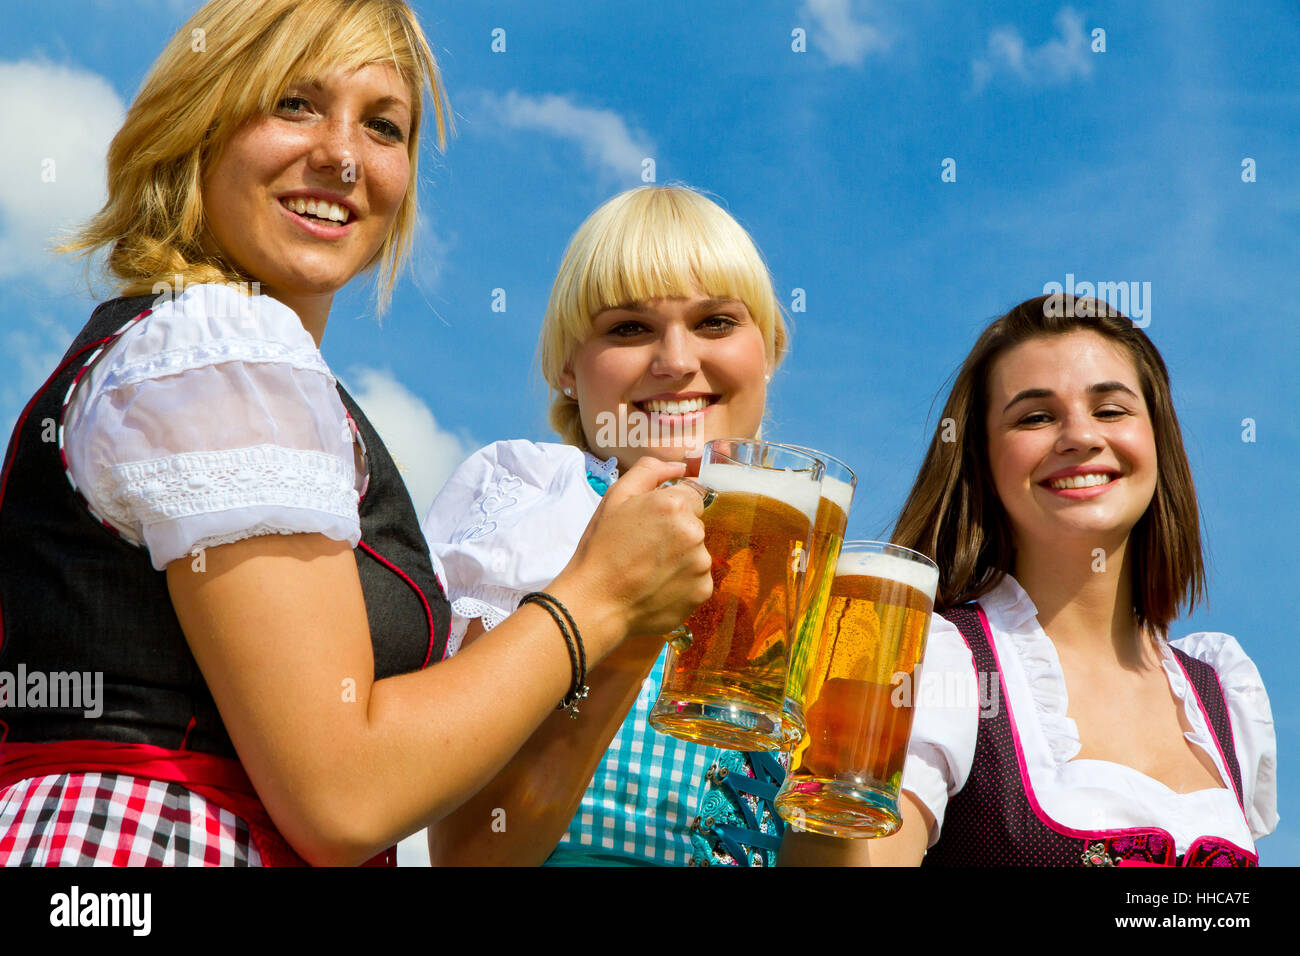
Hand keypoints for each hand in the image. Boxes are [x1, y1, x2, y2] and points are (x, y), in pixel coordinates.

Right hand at [553, 457, 712, 658]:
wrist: (595, 603)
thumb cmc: (601, 549)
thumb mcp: (615, 497)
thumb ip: (649, 471)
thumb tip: (680, 465)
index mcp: (674, 505)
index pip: (691, 495)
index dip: (669, 509)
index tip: (650, 525)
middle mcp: (694, 532)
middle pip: (695, 524)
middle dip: (675, 532)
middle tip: (644, 548)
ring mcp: (701, 564)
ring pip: (697, 552)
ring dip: (680, 558)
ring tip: (649, 570)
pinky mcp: (702, 591)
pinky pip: (698, 579)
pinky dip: (682, 582)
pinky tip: (657, 587)